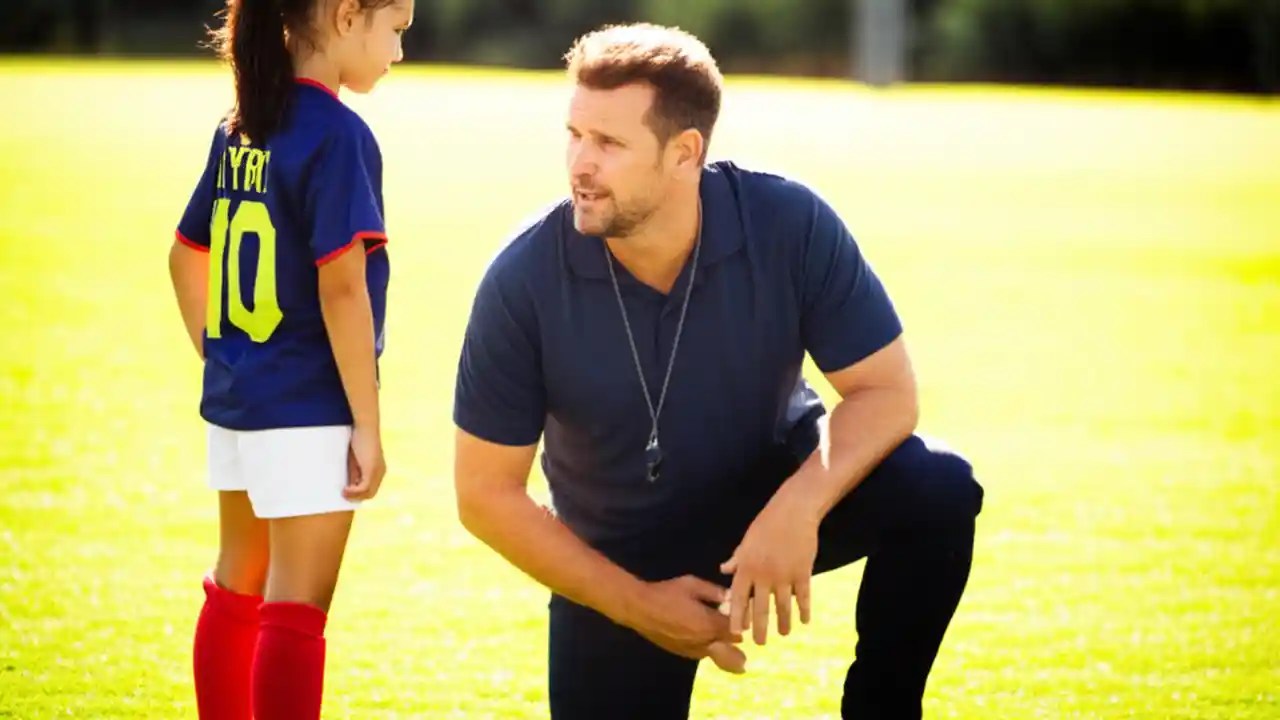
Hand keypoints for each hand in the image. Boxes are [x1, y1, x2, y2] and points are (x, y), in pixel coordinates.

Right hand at [343, 425, 385, 500]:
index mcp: (378, 470)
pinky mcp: (371, 470)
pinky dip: (353, 492)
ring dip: (354, 496)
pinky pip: (364, 488)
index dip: (359, 494)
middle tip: (342, 495)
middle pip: (371, 494)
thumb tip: (349, 486)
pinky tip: (344, 491)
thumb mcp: (355, 459)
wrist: (365, 426)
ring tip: (342, 494)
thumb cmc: (359, 439)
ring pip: (368, 493)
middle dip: (356, 498)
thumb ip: (355, 473)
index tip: (346, 493)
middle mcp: (381, 472)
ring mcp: (377, 472)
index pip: (371, 489)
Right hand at [629, 575, 747, 673]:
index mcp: (709, 624)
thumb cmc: (667, 593)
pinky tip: (708, 642)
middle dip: (736, 645)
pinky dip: (709, 649)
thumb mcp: (692, 584)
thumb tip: (730, 596)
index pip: (736, 630)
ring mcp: (692, 649)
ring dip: (723, 650)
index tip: (744, 617)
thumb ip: (714, 592)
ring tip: (728, 646)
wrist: (640, 608)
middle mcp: (704, 641)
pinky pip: (702, 654)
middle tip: (740, 641)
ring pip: (716, 656)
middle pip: (730, 652)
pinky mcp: (681, 652)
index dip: (742, 624)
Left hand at [721, 494, 819, 644]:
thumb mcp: (747, 541)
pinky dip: (804, 610)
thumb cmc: (767, 524)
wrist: (794, 511)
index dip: (737, 616)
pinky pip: (803, 597)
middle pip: (760, 608)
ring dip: (783, 623)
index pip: (739, 598)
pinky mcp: (803, 572)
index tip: (736, 633)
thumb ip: (737, 559)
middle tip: (760, 643)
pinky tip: (804, 620)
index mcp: (747, 567)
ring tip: (783, 634)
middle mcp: (764, 575)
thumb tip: (723, 569)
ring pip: (783, 606)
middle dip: (759, 628)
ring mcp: (784, 575)